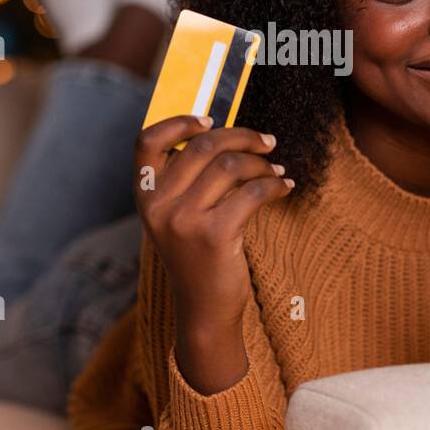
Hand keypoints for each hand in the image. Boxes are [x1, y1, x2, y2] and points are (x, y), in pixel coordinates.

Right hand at [133, 115, 292, 333]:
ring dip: (261, 162)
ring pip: (230, 165)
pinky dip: (275, 185)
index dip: (178, 122)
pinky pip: (253, 192)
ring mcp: (184, 221)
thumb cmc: (196, 257)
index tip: (210, 119)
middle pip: (202, 146)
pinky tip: (285, 187)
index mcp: (145, 197)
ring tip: (276, 170)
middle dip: (242, 136)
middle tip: (267, 142)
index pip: (146, 142)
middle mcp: (158, 206)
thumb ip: (185, 180)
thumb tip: (222, 133)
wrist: (203, 311)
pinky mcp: (214, 235)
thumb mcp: (175, 218)